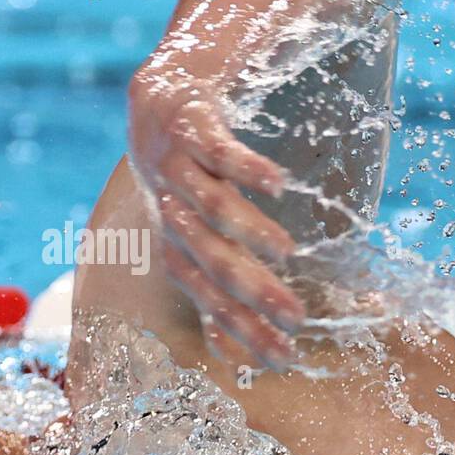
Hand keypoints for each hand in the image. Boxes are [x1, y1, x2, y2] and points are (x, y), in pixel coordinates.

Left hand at [127, 68, 303, 370]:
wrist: (158, 96)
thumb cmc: (185, 176)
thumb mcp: (192, 233)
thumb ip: (210, 286)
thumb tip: (226, 354)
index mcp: (176, 243)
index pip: (208, 295)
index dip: (242, 328)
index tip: (284, 357)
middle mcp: (172, 211)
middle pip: (213, 259)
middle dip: (253, 292)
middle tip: (297, 316)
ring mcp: (177, 168)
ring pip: (211, 207)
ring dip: (248, 231)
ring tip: (287, 252)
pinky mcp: (189, 126)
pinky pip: (216, 151)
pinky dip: (245, 168)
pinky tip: (277, 185)